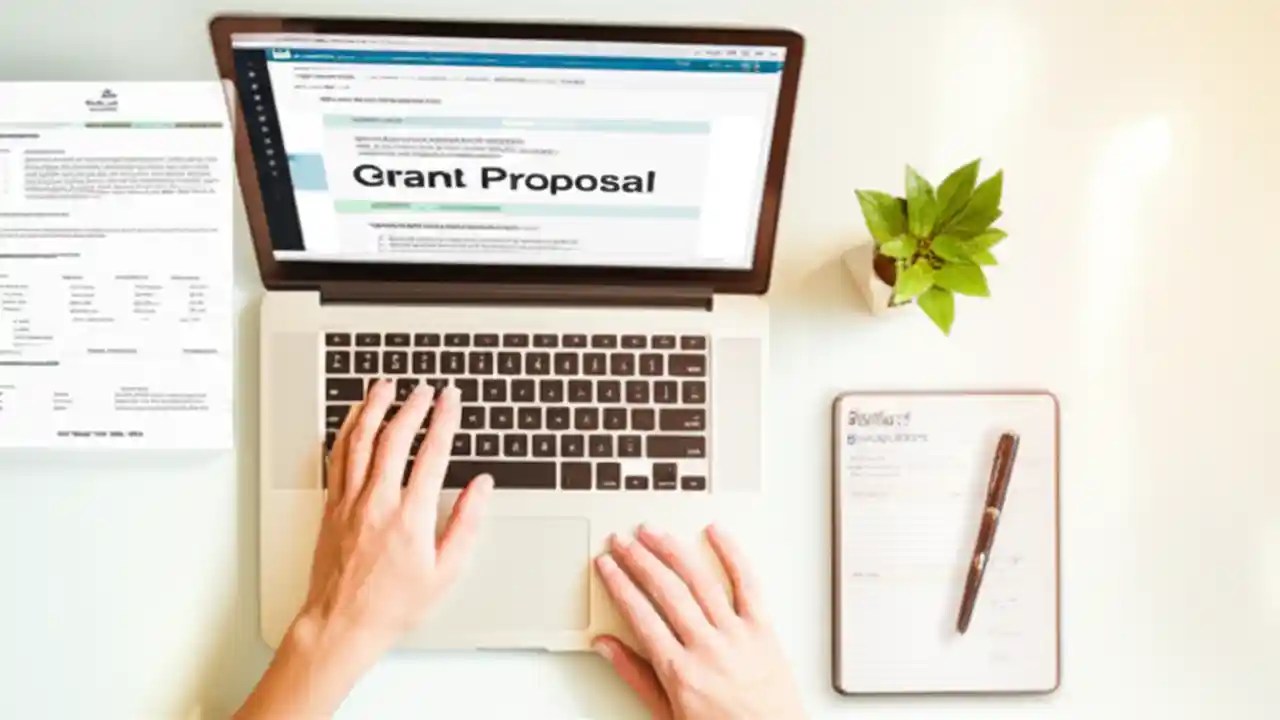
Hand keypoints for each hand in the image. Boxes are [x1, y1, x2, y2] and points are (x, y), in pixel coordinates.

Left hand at [236, 380, 492, 718]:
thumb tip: (481, 487)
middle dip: (412, 406)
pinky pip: (338, 457)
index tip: (451, 400)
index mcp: (411, 517)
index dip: (444, 420)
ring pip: (361, 441)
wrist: (341, 624)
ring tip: (386, 386)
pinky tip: (355, 416)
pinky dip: (347, 430)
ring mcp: (350, 502)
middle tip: (424, 389)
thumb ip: (466, 524)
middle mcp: (378, 503)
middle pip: (396, 438)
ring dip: (375, 407)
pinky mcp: (331, 506)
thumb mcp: (446, 572)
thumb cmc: (393, 605)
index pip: (432, 454)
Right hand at [593, 525, 804, 719]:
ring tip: (654, 532)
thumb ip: (636, 675)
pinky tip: (716, 533)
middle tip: (621, 541)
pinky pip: (748, 583)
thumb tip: (606, 646)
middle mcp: (708, 648)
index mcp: (680, 672)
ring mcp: (737, 635)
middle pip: (666, 590)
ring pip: (700, 580)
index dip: (619, 584)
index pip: (640, 615)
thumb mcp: (667, 713)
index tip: (606, 566)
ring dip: (673, 550)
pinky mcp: (763, 629)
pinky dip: (732, 554)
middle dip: (638, 559)